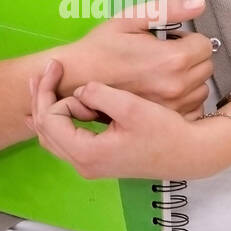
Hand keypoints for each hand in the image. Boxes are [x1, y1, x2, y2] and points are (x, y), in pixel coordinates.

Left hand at [28, 59, 228, 180]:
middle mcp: (83, 164)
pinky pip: (66, 138)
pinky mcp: (97, 158)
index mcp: (87, 153)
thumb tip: (79, 89)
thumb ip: (98, 94)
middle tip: (46, 69)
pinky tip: (61, 99)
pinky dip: (61, 117)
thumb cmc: (165, 132)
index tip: (56, 66)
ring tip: (48, 79)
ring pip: (52, 136)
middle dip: (40, 97)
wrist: (190, 153)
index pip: (49, 119)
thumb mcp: (131, 106)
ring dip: (49, 107)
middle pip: (44, 130)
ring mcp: (89, 163)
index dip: (48, 91)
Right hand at [56, 0, 212, 117]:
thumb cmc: (101, 47)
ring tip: (161, 72)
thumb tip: (200, 4)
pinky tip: (162, 90)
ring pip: (201, 87)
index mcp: (172, 58)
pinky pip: (193, 106)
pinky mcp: (167, 119)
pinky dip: (184, 97)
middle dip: (190, 56)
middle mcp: (177, 85)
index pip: (205, 44)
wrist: (78, 78)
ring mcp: (174, 105)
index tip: (168, 40)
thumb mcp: (129, 19)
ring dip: (189, 78)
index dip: (187, 38)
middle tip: (163, 54)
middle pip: (206, 65)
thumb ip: (167, 10)